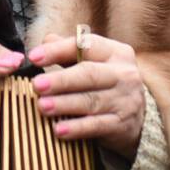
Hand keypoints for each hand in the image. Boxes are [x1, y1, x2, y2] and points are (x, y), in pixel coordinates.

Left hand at [27, 31, 145, 160]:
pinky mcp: (123, 125)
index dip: (58, 50)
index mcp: (116, 53)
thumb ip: (69, 51)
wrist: (137, 118)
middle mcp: (124, 74)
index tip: (33, 57)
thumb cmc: (105, 84)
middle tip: (36, 84)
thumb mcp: (93, 62)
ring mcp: (126, 100)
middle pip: (89, 74)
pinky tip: (58, 130)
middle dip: (61, 80)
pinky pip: (96, 126)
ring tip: (42, 106)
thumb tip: (47, 40)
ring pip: (91, 101)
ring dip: (64, 104)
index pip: (87, 46)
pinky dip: (77, 128)